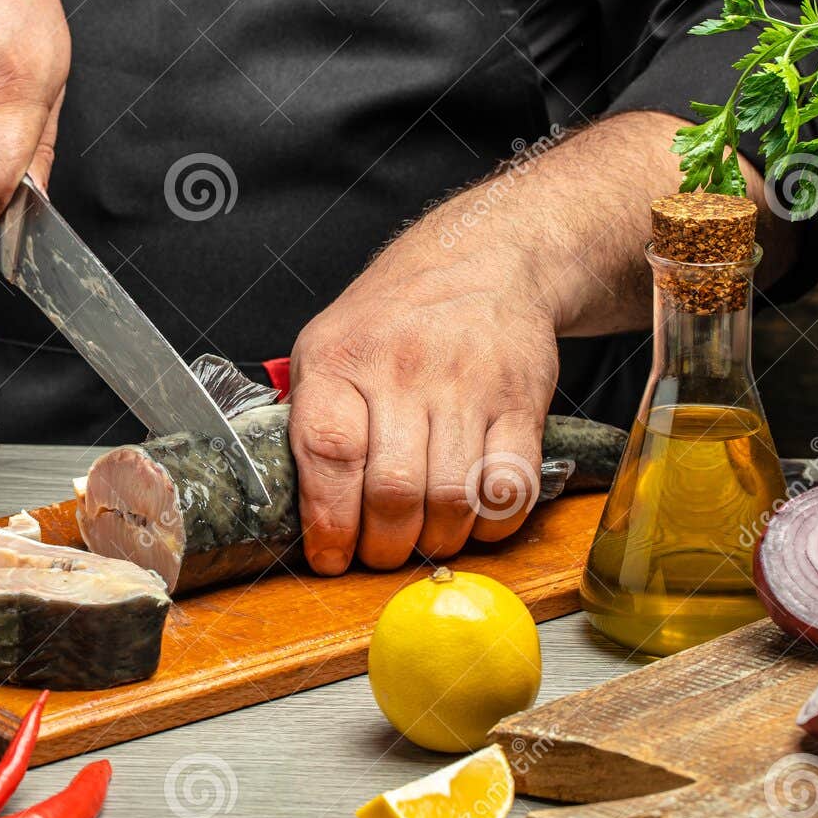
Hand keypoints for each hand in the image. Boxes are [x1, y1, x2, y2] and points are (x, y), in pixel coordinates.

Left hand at [287, 236, 558, 573]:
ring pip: (452, 498)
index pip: (328, 452)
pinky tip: (474, 523)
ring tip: (424, 541)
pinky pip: (511, 484)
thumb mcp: (325, 345)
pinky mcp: (521, 400)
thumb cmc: (391, 318)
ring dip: (436, 541)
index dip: (328, 519)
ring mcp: (467, 385)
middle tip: (380, 555)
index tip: (330, 555)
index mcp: (340, 359)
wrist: (480, 262)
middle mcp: (403, 370)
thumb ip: (307, 417)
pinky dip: (492, 524)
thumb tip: (295, 503)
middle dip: (383, 546)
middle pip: (393, 489)